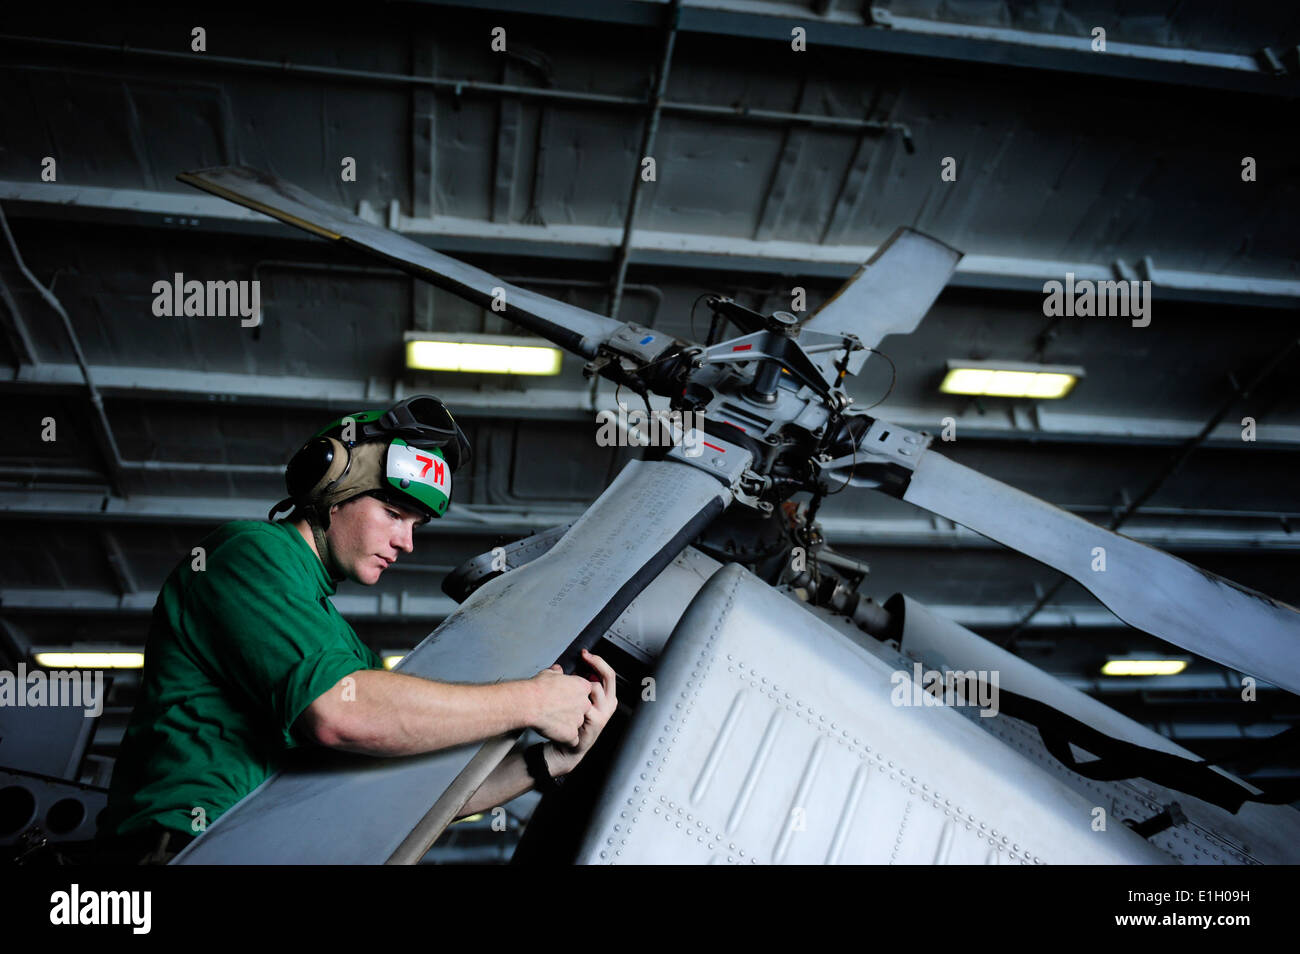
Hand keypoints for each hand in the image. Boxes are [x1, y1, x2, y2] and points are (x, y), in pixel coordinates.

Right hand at [527, 664, 594, 746]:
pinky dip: (564, 738)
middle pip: (583, 709)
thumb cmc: (538, 688)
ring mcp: (579, 719)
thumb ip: (557, 672)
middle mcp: (584, 703)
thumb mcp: (549, 673)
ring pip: (577, 724)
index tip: (563, 697)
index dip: (573, 695)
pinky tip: (555, 732)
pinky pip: (572, 739)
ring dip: (567, 724)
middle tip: (558, 709)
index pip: (584, 693)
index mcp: (582, 687)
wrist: (529, 703)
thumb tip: (557, 670)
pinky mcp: (571, 734)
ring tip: (552, 720)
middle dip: (572, 710)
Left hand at [546, 649, 617, 775]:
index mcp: (607, 696)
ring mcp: (603, 713)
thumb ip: (575, 683)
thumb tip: (562, 666)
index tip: (585, 653)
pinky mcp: (596, 722)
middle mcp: (608, 704)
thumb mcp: (577, 699)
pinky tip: (566, 701)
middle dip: (596, 663)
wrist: (569, 745)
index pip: (608, 673)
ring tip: (569, 688)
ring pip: (594, 688)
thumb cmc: (573, 721)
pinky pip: (586, 703)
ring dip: (580, 684)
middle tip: (584, 657)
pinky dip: (574, 700)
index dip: (598, 660)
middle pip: (608, 677)